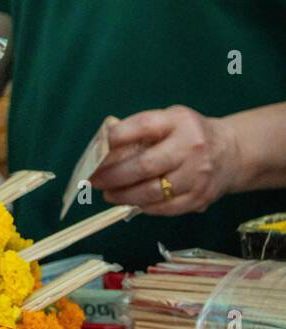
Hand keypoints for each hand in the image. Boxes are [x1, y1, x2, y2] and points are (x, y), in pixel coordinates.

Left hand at [90, 106, 241, 215]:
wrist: (233, 152)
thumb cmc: (188, 135)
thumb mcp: (168, 121)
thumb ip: (138, 130)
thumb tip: (101, 146)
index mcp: (179, 122)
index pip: (143, 126)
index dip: (116, 137)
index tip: (96, 148)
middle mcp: (191, 147)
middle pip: (144, 165)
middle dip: (112, 176)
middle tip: (95, 180)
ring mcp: (197, 175)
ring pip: (152, 192)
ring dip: (124, 195)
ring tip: (108, 194)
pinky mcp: (200, 197)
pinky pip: (164, 207)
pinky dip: (143, 206)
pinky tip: (131, 201)